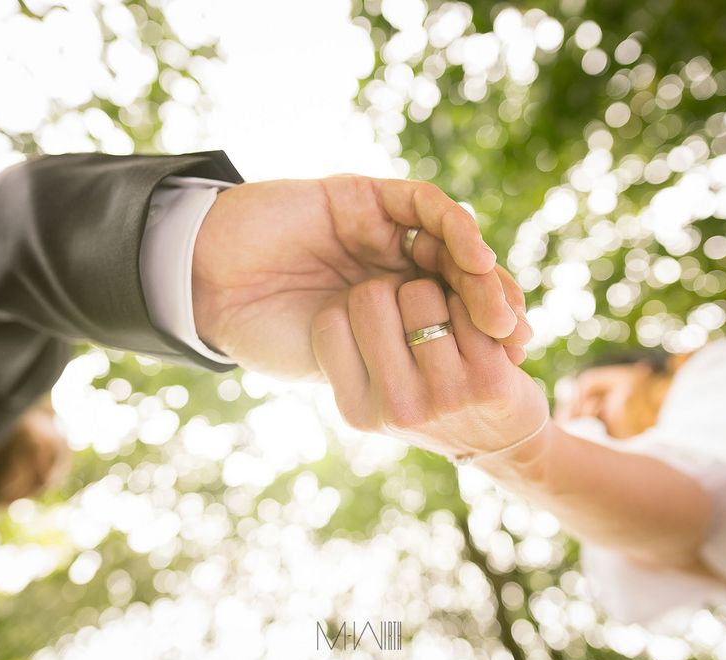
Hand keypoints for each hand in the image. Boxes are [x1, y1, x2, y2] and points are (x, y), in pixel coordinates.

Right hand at [192, 176, 530, 378]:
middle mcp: (388, 263)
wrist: (210, 292)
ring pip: (450, 239)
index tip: (513, 364)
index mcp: (386, 305)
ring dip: (482, 271)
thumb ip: (390, 363)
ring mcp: (378, 229)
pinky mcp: (363, 195)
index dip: (484, 334)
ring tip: (500, 310)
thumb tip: (459, 399)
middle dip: (492, 304)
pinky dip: (455, 227)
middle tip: (515, 338)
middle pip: (459, 275)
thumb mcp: (341, 363)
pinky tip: (477, 258)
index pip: (449, 313)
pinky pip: (422, 204)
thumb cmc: (265, 335)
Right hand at [310, 276, 548, 460]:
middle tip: (413, 308)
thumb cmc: (432, 402)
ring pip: (420, 292)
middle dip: (394, 288)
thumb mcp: (380, 396)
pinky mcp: (488, 381)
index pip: (328, 320)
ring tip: (445, 317)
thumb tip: (351, 281)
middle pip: (369, 296)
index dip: (352, 302)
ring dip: (436, 292)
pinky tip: (476, 325)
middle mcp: (394, 407)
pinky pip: (466, 304)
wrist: (503, 446)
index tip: (379, 316)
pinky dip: (472, 303)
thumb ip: (359, 352)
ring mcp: (442, 395)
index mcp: (357, 410)